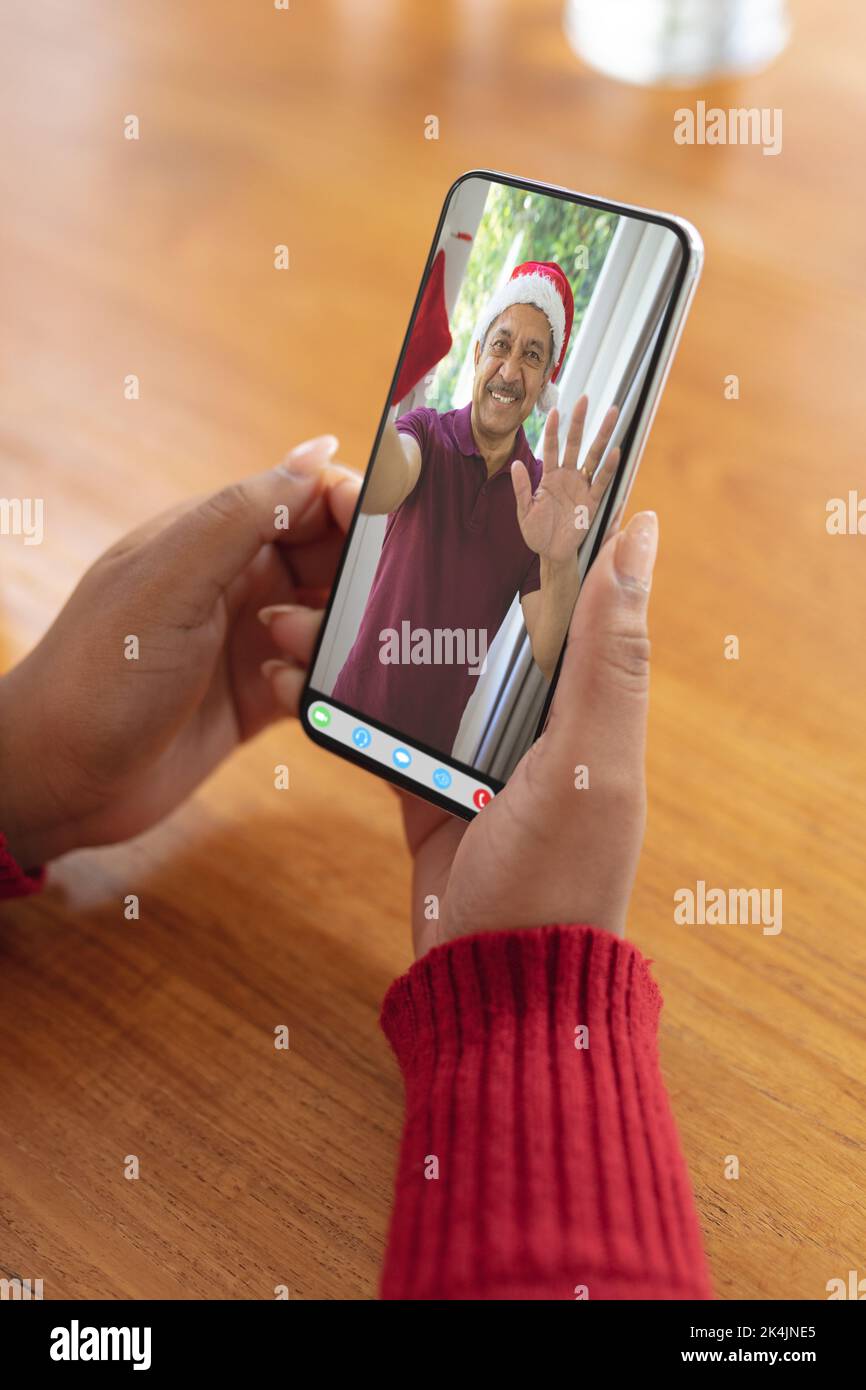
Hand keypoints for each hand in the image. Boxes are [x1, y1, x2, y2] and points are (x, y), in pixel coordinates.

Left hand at [0, 436, 359, 866]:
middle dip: (355, 580)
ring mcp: (249, 639)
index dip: (354, 506)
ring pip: (333, 620)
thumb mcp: (171, 583)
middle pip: (333, 558)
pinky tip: (280, 695)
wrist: (61, 781)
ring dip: (330, 637)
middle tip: (348, 609)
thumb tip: (318, 450)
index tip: (388, 534)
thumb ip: (245, 515)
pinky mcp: (259, 697)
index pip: (307, 495)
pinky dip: (316, 684)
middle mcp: (237, 580)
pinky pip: (319, 677)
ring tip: (281, 655)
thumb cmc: (100, 673)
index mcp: (213, 536)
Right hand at [244, 508, 654, 958]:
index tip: (468, 463)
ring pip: (416, 666)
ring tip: (298, 604)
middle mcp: (534, 716)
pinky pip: (380, 726)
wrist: (494, 988)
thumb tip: (639, 534)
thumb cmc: (558, 877)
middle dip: (415, 575)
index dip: (521, 526)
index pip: (558, 587)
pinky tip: (294, 668)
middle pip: (474, 618)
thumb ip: (610, 652)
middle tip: (352, 527)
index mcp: (586, 697)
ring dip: (359, 634)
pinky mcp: (425, 787)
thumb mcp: (592, 760)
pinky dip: (339, 699)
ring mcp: (475, 751)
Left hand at [511, 395, 619, 564]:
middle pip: (575, 444)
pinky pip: (602, 481)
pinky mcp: (592, 501)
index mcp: (550, 477)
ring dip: (602, 435)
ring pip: (593, 456)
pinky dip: (609, 468)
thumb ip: (521, 488)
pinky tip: (615, 452)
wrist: (551, 553)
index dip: (554, 430)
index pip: (552, 447)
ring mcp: (582, 487)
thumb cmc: (537, 533)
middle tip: (585, 399)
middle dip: (580, 422)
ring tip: (612, 414)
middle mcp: (568, 477)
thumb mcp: (524, 510)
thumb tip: (514, 464)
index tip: (556, 410)